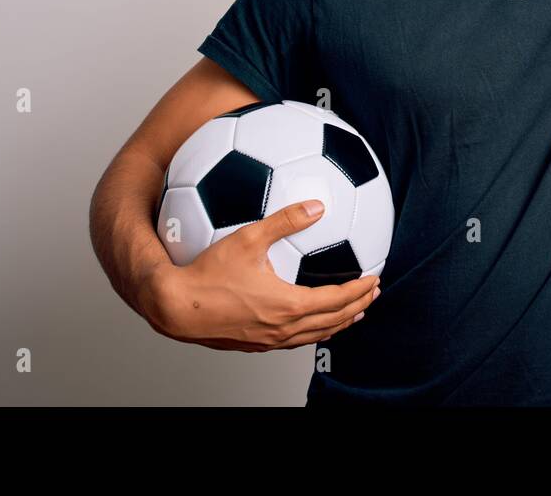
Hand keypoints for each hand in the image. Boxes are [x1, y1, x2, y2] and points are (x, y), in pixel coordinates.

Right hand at [144, 201, 380, 351]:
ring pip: (314, 335)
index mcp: (288, 306)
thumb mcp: (248, 238)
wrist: (175, 308)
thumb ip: (285, 220)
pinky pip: (294, 341)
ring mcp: (268, 340)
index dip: (360, 290)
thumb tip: (317, 205)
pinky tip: (308, 320)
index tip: (375, 279)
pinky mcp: (254, 344)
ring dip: (337, 323)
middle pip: (332, 322)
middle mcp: (282, 329)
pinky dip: (313, 330)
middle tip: (373, 295)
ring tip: (351, 313)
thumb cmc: (206, 274)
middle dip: (357, 308)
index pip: (337, 301)